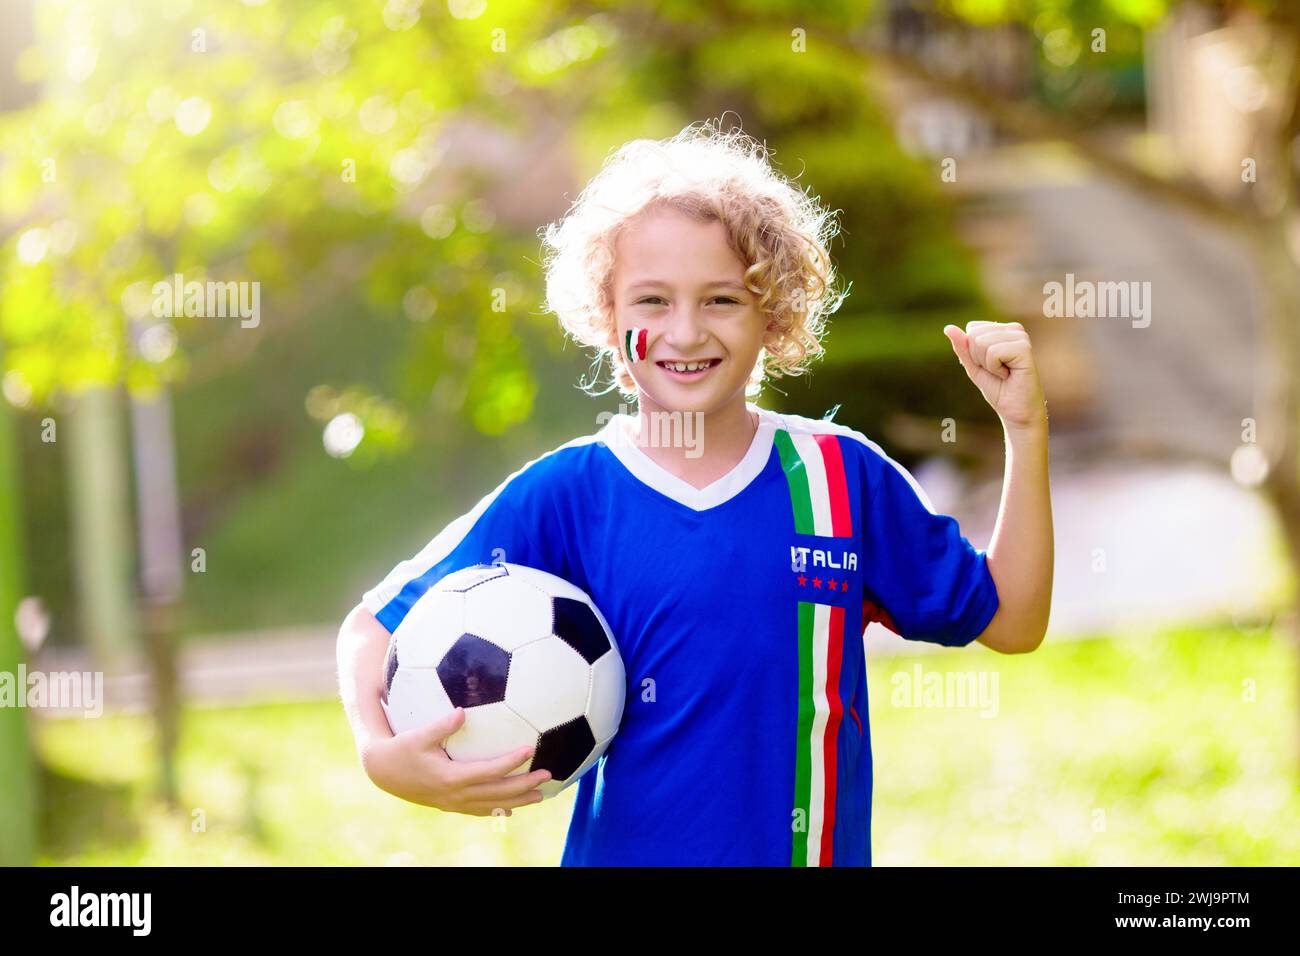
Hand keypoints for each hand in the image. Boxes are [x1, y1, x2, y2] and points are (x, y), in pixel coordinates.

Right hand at [362, 706, 551, 816]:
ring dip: (517, 800)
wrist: (382, 773)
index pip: (488, 771)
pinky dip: (497, 808)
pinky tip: (511, 807)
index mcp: (450, 777)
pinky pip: (479, 809)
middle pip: (497, 793)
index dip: (510, 762)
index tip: (529, 750)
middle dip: (524, 786)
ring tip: (540, 795)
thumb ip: (441, 725)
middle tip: (547, 775)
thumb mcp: (417, 735)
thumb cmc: (401, 749)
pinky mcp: (450, 804)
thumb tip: (463, 711)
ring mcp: (453, 803)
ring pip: (491, 805)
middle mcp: (455, 794)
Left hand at [943, 321, 1046, 433]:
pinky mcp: (1024, 348)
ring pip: (981, 342)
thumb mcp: (974, 366)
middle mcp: (1015, 329)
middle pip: (975, 335)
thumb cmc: (999, 389)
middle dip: (979, 358)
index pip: (972, 328)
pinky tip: (1009, 374)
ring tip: (1004, 373)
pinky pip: (993, 352)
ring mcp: (1021, 337)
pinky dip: (995, 368)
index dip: (973, 353)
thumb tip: (947, 328)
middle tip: (998, 371)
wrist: (1017, 411)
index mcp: (1003, 329)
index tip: (990, 365)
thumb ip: (962, 347)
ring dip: (987, 365)